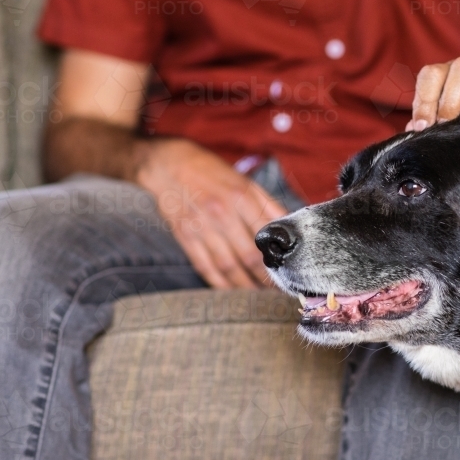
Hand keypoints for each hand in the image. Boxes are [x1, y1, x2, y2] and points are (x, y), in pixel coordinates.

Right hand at [135, 139, 285, 288]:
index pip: (266, 235)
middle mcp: (221, 213)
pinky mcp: (185, 238)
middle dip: (264, 278)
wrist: (167, 164)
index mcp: (240, 197)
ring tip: (258, 295)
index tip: (289, 270)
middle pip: (248, 256)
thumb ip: (268, 204)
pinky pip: (205, 267)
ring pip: (227, 267)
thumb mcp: (244, 181)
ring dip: (244, 286)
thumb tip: (291, 225)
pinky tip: (231, 291)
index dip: (279, 256)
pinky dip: (219, 284)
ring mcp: (201, 227)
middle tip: (277, 290)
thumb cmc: (211, 171)